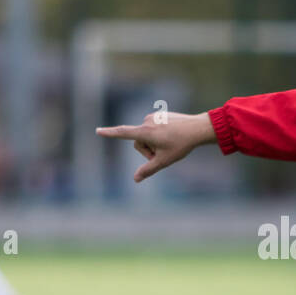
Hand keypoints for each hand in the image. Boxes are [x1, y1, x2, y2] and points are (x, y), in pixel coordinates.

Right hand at [97, 111, 215, 181]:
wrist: (197, 128)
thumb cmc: (181, 145)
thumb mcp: (164, 161)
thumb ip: (148, 170)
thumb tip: (135, 179)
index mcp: (145, 132)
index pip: (123, 133)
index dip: (110, 133)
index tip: (98, 131)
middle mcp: (146, 122)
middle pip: (138, 142)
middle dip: (147, 151)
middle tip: (163, 153)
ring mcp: (153, 117)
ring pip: (145, 136)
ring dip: (153, 143)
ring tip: (169, 143)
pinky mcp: (159, 115)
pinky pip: (153, 129)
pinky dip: (159, 135)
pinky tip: (171, 136)